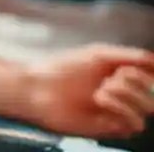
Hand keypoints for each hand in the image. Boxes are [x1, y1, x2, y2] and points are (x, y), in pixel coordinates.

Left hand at [24, 45, 153, 138]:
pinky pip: (134, 124)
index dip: (148, 73)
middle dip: (136, 83)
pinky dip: (122, 110)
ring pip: (147, 110)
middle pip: (153, 96)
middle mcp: (122, 96)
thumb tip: (153, 58)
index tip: (134, 67)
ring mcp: (117, 113)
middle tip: (111, 78)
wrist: (41, 88)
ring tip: (101, 90)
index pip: (151, 78)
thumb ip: (128, 55)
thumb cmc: (64, 69)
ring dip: (127, 96)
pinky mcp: (110, 128)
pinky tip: (101, 101)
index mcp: (122, 77)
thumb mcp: (98, 54)